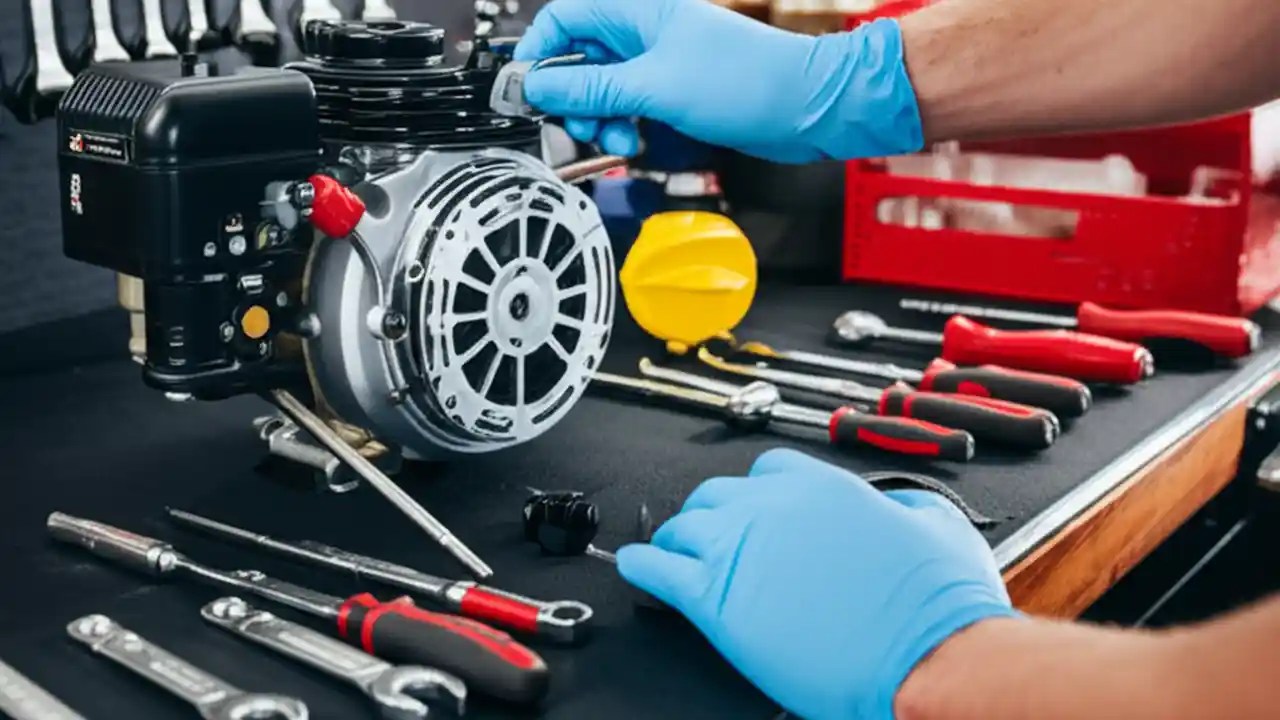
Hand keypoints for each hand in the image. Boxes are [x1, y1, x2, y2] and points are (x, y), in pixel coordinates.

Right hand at [513, 0, 923, 162]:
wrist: (806, 108)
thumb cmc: (747, 82)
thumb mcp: (653, 87)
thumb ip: (590, 89)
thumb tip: (537, 84)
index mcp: (637, 11)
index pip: (564, 18)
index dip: (539, 52)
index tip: (527, 90)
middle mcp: (645, 32)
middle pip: (579, 58)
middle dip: (570, 96)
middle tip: (575, 124)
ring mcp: (660, 62)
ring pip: (602, 88)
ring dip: (597, 118)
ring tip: (613, 140)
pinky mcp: (673, 91)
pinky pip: (629, 105)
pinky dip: (621, 126)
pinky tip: (630, 143)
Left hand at [617, 449, 1018, 719]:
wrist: (928, 655)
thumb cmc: (937, 605)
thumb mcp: (939, 531)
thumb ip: (907, 508)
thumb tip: (901, 507)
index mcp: (821, 487)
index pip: (766, 470)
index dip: (756, 495)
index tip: (755, 512)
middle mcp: (773, 507)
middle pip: (717, 496)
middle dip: (714, 517)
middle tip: (715, 541)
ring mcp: (738, 548)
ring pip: (682, 527)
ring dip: (676, 541)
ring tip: (671, 554)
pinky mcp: (715, 597)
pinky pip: (657, 568)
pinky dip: (640, 566)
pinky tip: (635, 567)